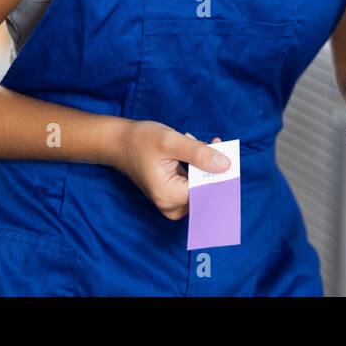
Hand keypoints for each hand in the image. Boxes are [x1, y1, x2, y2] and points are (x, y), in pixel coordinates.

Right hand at [109, 121, 227, 219]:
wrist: (119, 142)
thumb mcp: (172, 142)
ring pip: (201, 187)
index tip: (223, 150)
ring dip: (205, 164)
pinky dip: (198, 167)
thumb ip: (199, 154)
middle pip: (206, 192)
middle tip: (211, 142)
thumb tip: (226, 166)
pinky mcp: (171, 195)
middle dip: (213, 167)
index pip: (207, 191)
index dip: (219, 172)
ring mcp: (170, 202)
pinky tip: (190, 147)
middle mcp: (170, 205)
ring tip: (193, 142)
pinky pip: (194, 185)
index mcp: (169, 196)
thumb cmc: (141, 140)